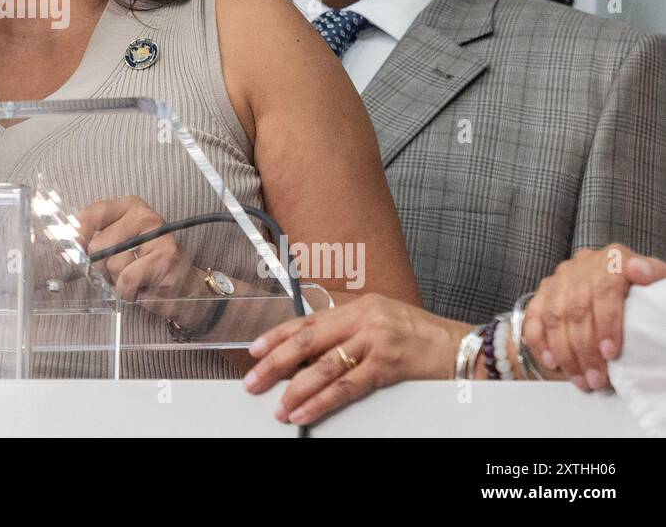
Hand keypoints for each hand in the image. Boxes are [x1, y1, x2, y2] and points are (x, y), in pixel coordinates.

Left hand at [72, 196, 201, 302]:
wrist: (184, 287)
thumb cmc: (145, 266)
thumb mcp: (116, 246)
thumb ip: (91, 241)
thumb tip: (60, 247)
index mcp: (128, 206)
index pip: (90, 214)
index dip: (74, 237)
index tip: (69, 252)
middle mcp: (144, 215)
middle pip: (97, 244)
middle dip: (102, 268)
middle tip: (119, 272)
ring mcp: (157, 235)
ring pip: (112, 264)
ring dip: (117, 282)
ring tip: (135, 279)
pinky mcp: (166, 258)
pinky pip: (127, 279)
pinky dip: (129, 292)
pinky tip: (143, 288)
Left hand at [243, 293, 465, 425]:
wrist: (463, 346)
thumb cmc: (421, 336)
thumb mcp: (380, 320)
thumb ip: (348, 329)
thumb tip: (310, 351)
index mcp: (357, 306)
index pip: (306, 320)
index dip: (277, 336)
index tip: (254, 350)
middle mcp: (363, 319)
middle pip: (307, 341)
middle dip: (275, 363)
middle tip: (254, 380)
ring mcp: (375, 340)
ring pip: (323, 367)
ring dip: (296, 389)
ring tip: (279, 406)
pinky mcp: (388, 365)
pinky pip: (347, 387)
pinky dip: (322, 401)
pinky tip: (306, 411)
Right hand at [523, 244, 665, 391]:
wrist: (620, 281)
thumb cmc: (642, 289)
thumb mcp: (656, 281)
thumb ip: (654, 277)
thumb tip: (641, 272)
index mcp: (612, 259)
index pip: (604, 290)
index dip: (606, 323)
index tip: (610, 352)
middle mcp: (582, 266)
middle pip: (575, 309)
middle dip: (584, 349)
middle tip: (596, 378)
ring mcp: (560, 279)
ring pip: (553, 317)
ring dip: (564, 353)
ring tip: (579, 378)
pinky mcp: (543, 293)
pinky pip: (533, 318)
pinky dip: (539, 342)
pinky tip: (551, 362)